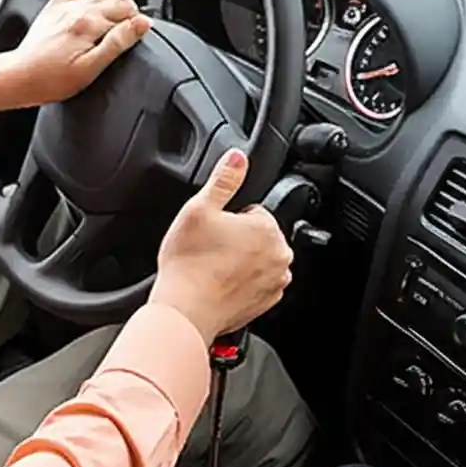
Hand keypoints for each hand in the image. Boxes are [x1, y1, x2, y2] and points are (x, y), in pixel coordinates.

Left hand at [0, 0, 148, 123]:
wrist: (20, 77)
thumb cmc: (52, 79)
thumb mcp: (92, 68)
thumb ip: (119, 42)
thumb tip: (141, 24)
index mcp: (89, 22)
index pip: (128, 9)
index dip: (139, 21)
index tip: (139, 34)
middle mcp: (77, 8)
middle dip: (129, 11)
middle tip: (130, 31)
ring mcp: (65, 4)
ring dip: (115, 0)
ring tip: (116, 20)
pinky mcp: (55, 6)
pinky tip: (97, 1)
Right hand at [148, 149, 293, 345]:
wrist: (185, 310)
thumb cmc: (189, 263)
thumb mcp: (199, 208)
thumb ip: (223, 179)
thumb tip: (237, 156)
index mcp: (268, 229)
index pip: (253, 211)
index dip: (228, 218)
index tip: (211, 230)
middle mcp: (280, 256)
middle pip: (258, 236)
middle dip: (236, 239)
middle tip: (208, 248)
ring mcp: (274, 282)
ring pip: (257, 260)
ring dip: (240, 261)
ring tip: (211, 267)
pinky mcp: (265, 304)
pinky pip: (255, 285)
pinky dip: (241, 284)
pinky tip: (218, 284)